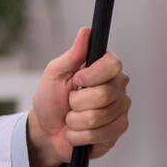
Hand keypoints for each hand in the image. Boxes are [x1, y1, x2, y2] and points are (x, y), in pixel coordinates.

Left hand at [26, 26, 130, 166]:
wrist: (46, 129)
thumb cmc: (51, 98)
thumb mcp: (55, 73)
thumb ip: (73, 54)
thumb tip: (86, 31)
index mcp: (104, 69)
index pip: (113, 64)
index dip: (92, 74)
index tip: (76, 80)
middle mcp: (117, 88)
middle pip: (104, 94)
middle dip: (76, 102)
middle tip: (70, 102)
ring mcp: (120, 110)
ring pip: (98, 117)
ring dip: (75, 120)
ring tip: (71, 118)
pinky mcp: (118, 131)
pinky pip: (99, 134)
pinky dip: (79, 135)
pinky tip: (77, 132)